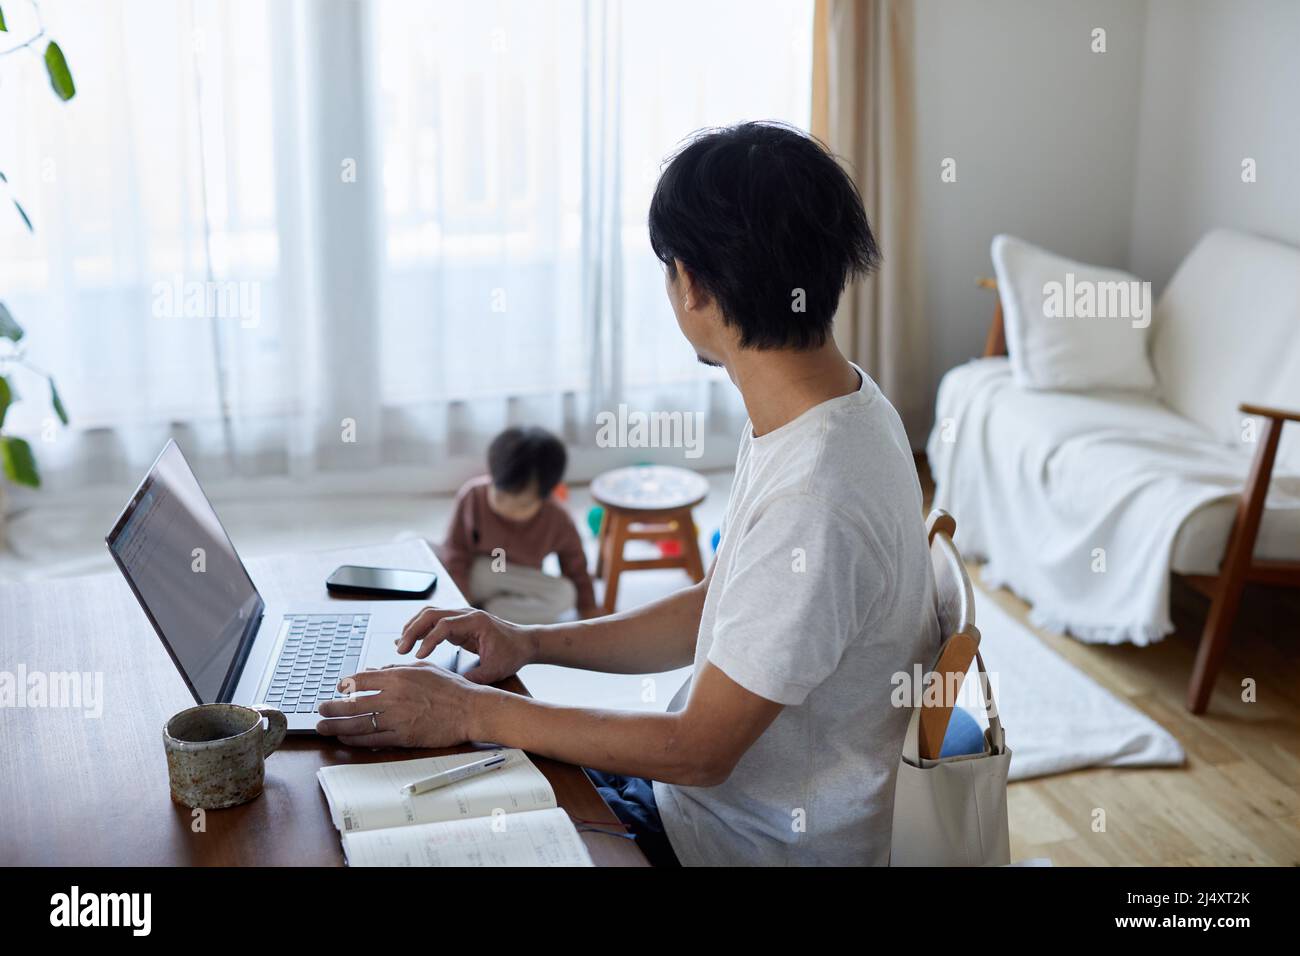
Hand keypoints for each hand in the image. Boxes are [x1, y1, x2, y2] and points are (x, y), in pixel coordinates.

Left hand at [316, 663, 482, 747]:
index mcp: (399, 677)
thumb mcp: (424, 668)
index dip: (345, 684)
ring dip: (337, 727)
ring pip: (359, 724)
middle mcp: (394, 697)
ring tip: (323, 727)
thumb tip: (375, 672)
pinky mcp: (404, 737)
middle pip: (353, 704)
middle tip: (321, 710)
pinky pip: (373, 740)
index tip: (337, 687)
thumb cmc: (451, 688)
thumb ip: (397, 670)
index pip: (362, 679)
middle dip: (332, 708)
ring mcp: (398, 719)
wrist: (471, 709)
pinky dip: (356, 740)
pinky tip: (345, 739)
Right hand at [396, 607, 537, 684]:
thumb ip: (473, 679)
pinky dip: (420, 629)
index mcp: (476, 622)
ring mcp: (461, 617)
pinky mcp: (459, 624)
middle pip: (432, 614)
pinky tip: (410, 641)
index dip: (429, 639)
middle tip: (401, 650)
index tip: (419, 656)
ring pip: (430, 614)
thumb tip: (451, 688)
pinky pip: (435, 621)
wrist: (525, 642)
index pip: (444, 625)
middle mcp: (466, 615)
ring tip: (401, 646)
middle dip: (413, 630)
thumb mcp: (495, 670)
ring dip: (413, 627)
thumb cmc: (512, 654)